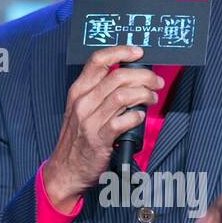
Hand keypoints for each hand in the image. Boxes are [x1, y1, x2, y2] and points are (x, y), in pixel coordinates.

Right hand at [43, 45, 164, 211]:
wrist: (65, 170)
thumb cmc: (77, 140)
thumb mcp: (82, 110)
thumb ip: (100, 94)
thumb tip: (130, 81)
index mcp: (78, 91)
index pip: (98, 60)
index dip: (120, 52)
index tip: (138, 52)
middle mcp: (82, 102)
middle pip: (117, 77)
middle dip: (143, 76)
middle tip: (156, 82)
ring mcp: (90, 120)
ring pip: (122, 96)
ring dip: (144, 94)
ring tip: (152, 98)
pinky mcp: (99, 139)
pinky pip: (123, 121)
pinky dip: (136, 116)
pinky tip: (140, 117)